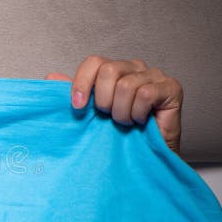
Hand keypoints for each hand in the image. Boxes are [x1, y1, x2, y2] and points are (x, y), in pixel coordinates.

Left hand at [46, 56, 182, 153]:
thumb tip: (51, 76)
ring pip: (126, 85)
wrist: (143, 160)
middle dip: (103, 101)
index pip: (94, 62)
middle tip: (108, 118)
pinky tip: (140, 122)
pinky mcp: (171, 87)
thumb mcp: (89, 115)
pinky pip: (145, 94)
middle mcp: (134, 68)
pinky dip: (137, 113)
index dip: (82, 83)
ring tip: (125, 122)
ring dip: (121, 112)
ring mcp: (154, 75)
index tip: (77, 107)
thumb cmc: (117, 136)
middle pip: (108, 70)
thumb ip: (73, 95)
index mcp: (114, 70)